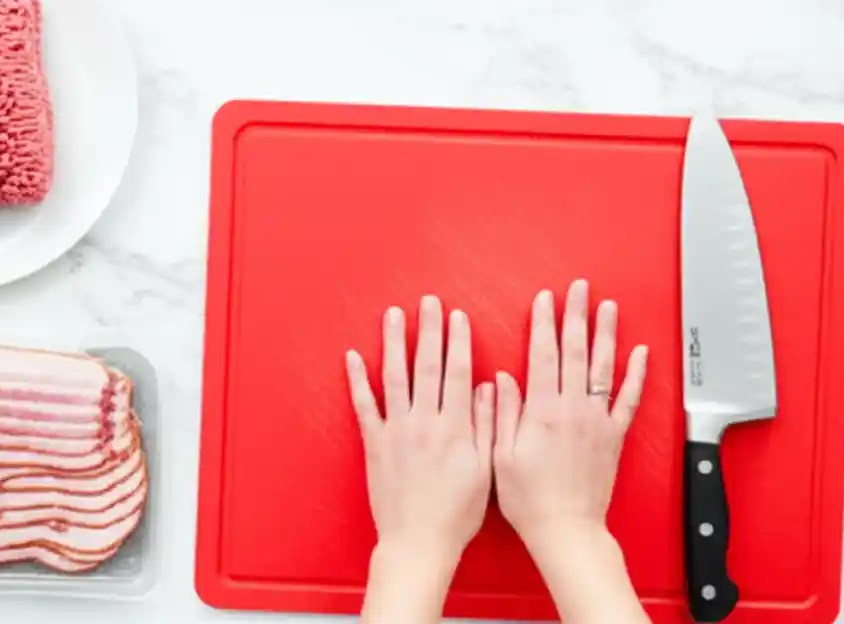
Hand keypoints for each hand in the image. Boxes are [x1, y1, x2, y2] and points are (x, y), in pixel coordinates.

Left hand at [346, 295, 493, 621]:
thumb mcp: (486, 468)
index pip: (458, 372)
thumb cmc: (458, 512)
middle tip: (428, 302)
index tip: (457, 316)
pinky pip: (363, 405)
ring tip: (394, 315)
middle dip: (429, 330)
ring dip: (394, 342)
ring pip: (395, 376)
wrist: (419, 542)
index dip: (458, 341)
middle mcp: (424, 422)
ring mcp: (396, 430)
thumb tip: (490, 385)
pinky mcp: (374, 444)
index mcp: (456, 427)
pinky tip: (352, 356)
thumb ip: (488, 424)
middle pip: (427, 366)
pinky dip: (357, 379)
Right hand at [494, 280, 648, 561]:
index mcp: (541, 412)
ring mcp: (596, 421)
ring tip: (607, 307)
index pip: (543, 355)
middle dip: (576, 316)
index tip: (544, 300)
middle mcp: (573, 409)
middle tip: (578, 289)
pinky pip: (628, 399)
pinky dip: (636, 374)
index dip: (543, 323)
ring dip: (606, 334)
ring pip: (603, 367)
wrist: (566, 528)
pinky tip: (640, 352)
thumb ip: (503, 413)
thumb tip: (503, 378)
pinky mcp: (613, 436)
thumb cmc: (529, 499)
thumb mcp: (500, 455)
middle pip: (576, 352)